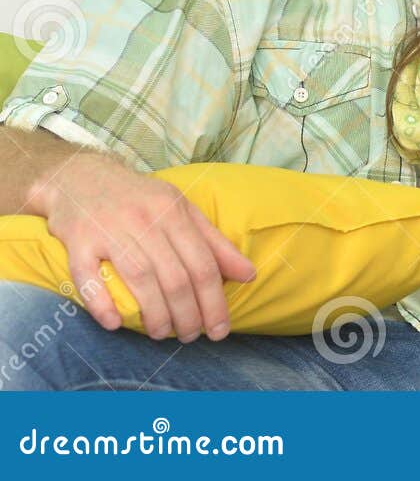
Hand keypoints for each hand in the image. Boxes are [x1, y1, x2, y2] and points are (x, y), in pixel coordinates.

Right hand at [39, 152, 254, 341]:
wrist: (82, 176)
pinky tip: (115, 323)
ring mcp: (109, 230)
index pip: (203, 264)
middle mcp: (145, 220)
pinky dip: (102, 303)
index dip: (214, 302)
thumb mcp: (182, 210)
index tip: (220, 329)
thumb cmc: (140, 199)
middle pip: (174, 276)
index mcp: (175, 212)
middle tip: (191, 336)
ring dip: (154, 315)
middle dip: (188, 315)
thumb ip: (214, 243)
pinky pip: (88, 276)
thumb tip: (248, 275)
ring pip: (140, 278)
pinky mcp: (77, 241)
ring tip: (162, 334)